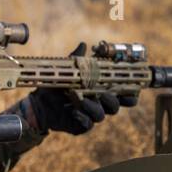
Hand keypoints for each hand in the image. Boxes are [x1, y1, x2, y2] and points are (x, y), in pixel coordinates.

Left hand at [22, 44, 137, 135]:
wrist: (39, 104)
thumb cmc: (57, 87)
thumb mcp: (68, 72)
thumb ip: (78, 59)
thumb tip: (83, 44)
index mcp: (102, 91)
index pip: (124, 94)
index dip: (131, 92)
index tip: (131, 85)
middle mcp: (99, 104)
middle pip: (116, 106)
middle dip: (114, 100)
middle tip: (106, 93)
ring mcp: (91, 116)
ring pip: (102, 115)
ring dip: (94, 107)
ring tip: (82, 99)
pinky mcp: (81, 126)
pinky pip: (88, 125)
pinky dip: (82, 117)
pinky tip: (74, 111)